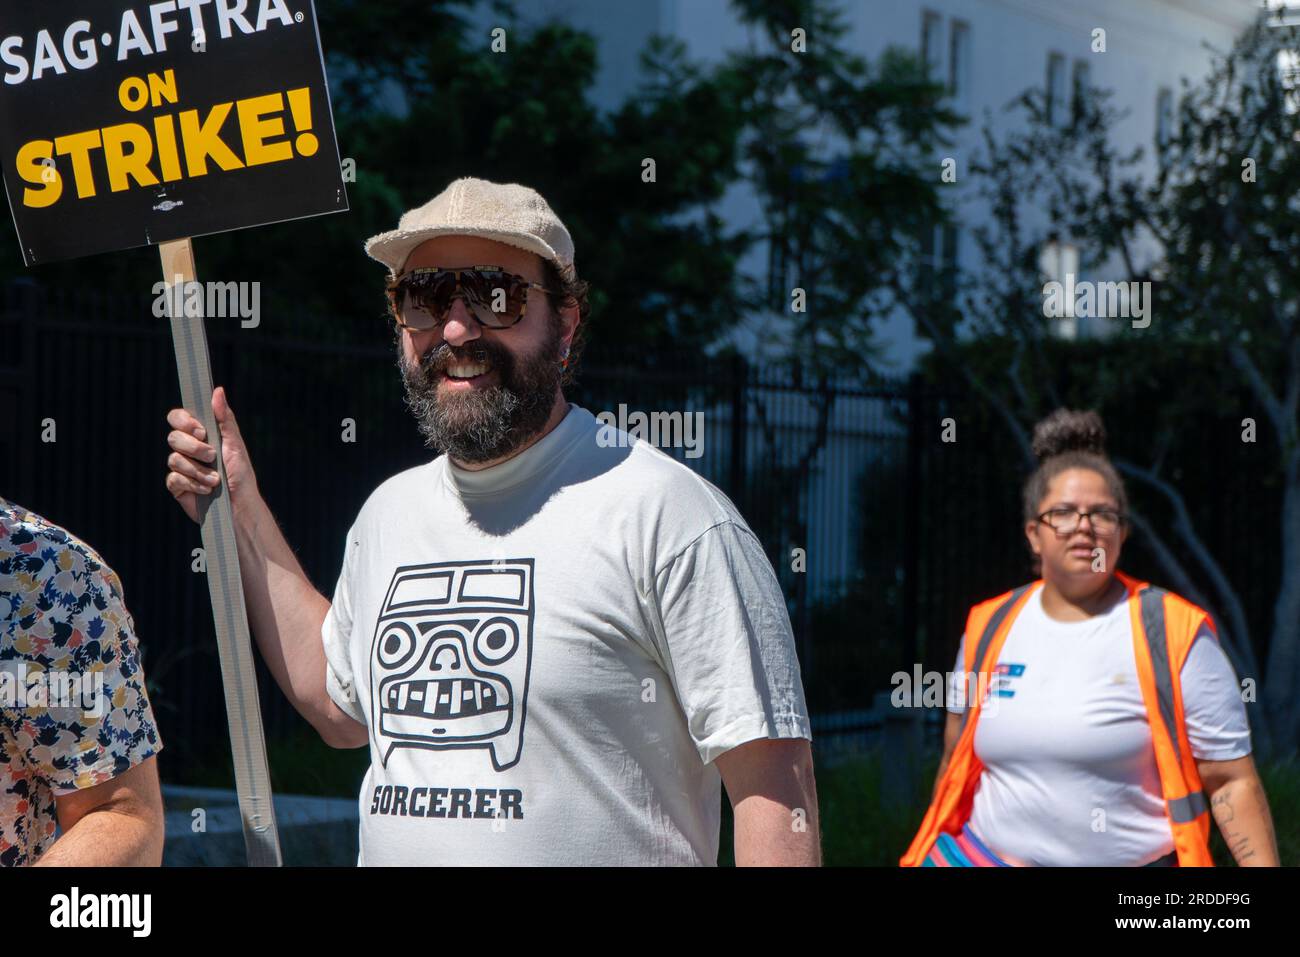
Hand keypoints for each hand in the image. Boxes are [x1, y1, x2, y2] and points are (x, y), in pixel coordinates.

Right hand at [165, 386, 257, 523]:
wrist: (240, 505)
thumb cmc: (241, 475)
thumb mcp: (235, 444)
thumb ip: (224, 418)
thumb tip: (217, 390)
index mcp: (200, 436)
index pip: (178, 418)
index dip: (184, 421)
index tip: (200, 430)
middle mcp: (188, 450)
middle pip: (173, 437)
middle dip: (194, 448)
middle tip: (212, 456)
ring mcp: (181, 468)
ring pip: (174, 459)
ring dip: (198, 470)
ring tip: (215, 479)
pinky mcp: (177, 486)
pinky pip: (174, 478)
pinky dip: (193, 484)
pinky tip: (206, 489)